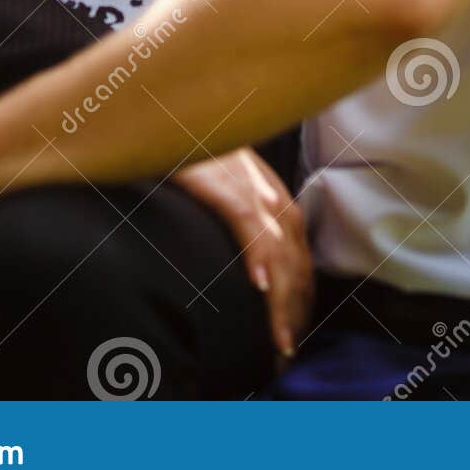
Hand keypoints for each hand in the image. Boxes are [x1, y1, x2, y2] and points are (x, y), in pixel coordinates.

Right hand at [174, 147, 312, 360]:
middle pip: (294, 260)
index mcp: (271, 196)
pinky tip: (257, 288)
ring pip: (277, 250)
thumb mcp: (221, 185)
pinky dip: (256, 254)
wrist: (171, 114)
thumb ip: (241, 216)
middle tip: (285, 355)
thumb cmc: (193, 150)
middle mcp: (269, 193)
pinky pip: (246, 221)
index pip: (297, 258)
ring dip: (282, 300)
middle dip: (294, 312)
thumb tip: (248, 264)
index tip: (290, 338)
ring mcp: (248, 187)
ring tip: (280, 341)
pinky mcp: (223, 181)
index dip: (298, 300)